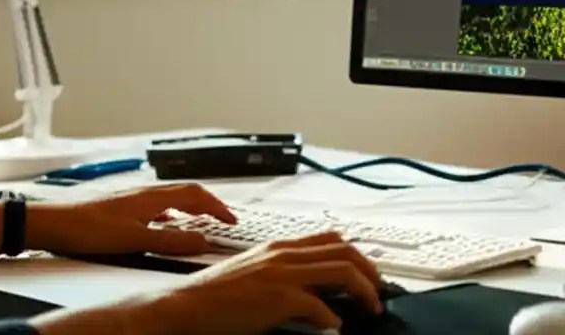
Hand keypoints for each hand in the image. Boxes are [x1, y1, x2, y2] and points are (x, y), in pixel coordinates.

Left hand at [26, 183, 234, 256]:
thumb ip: (170, 241)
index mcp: (152, 196)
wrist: (52, 222)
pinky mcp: (121, 207)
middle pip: (186, 192)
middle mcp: (144, 193)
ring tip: (199, 222)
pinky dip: (171, 213)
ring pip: (171, 198)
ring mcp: (132, 199)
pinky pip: (156, 205)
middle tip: (221, 220)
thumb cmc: (87, 227)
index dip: (217, 206)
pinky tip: (164, 225)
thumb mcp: (135, 240)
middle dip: (208, 205)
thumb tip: (200, 241)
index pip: (196, 194)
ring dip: (190, 208)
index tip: (230, 220)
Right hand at [132, 231, 383, 333]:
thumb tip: (312, 288)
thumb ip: (283, 271)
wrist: (186, 305)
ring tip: (370, 308)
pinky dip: (333, 320)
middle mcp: (285, 254)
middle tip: (378, 292)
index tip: (369, 273)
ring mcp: (283, 273)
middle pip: (346, 250)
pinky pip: (321, 308)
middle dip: (371, 271)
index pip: (332, 238)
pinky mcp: (278, 298)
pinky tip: (334, 329)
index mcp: (280, 246)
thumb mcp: (255, 272)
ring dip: (365, 292)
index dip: (357, 255)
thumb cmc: (215, 294)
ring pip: (343, 271)